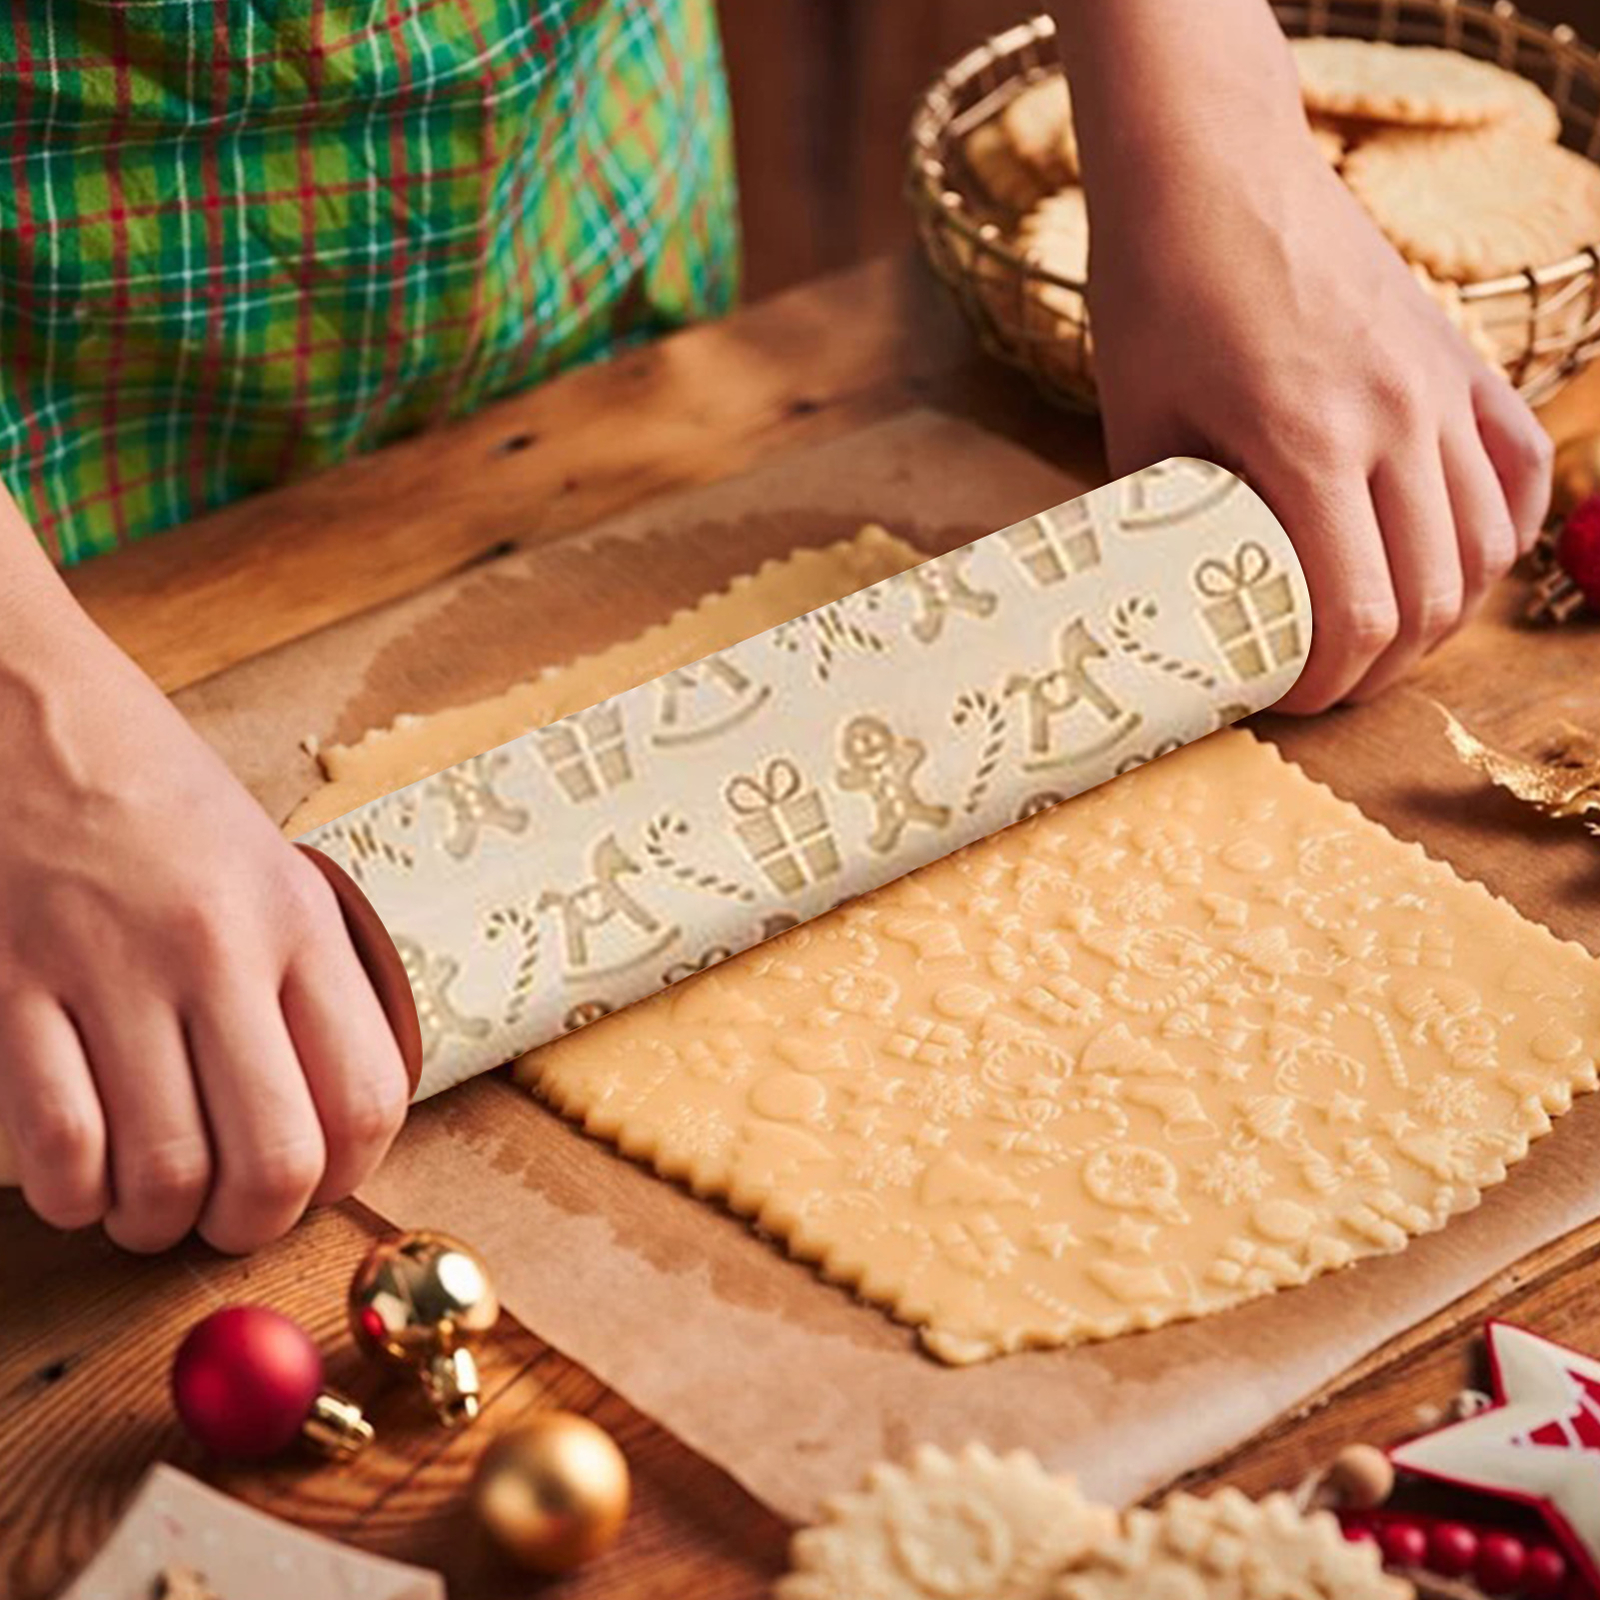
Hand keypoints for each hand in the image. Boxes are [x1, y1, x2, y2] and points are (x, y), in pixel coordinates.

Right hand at [0, 506, 407, 1250]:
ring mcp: (107, 969)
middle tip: (225, 1220)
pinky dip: (72, 1194)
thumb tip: (327, 1111)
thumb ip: (302, 976)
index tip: (312, 1186)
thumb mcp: (265, 863)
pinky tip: (78, 1179)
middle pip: (274, 1158)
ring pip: (162, 1171)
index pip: (367, 1096)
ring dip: (156, 1223)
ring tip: (148, 1204)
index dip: (346, 1176)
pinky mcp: (9, 985)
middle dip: (253, 1225)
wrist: (24, 703)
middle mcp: (216, 949)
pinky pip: (58, 1146)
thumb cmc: (153, 791)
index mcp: (296, 919)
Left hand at [1058, 0, 1552, 712]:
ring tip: (1381, 638)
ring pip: (1485, 546)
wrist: (1212, 171)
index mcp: (1306, 445)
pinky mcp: (1460, 357)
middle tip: (1326, 685)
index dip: (1328, 684)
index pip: (1356, 615)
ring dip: (1440, 614)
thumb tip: (1180, 603)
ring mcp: (1441, 385)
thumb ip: (1170, 525)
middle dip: (1380, 667)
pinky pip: (1517, 468)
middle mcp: (1397, 421)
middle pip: (1430, 599)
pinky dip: (1498, 533)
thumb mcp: (1137, 428)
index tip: (1286, 700)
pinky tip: (1456, 562)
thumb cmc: (1158, 294)